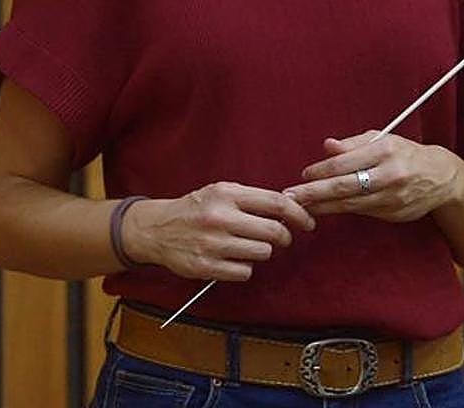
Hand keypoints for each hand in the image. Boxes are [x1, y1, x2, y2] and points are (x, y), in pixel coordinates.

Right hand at [124, 183, 314, 282]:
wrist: (155, 229)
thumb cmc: (195, 210)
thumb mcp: (220, 192)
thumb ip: (252, 199)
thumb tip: (292, 206)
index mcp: (226, 194)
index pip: (276, 203)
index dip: (299, 214)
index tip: (308, 222)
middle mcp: (219, 217)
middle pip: (273, 231)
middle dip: (283, 237)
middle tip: (280, 238)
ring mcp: (212, 243)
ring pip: (262, 253)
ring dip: (261, 252)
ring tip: (247, 246)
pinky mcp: (206, 266)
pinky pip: (244, 272)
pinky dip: (244, 267)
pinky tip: (232, 259)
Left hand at [284, 131, 463, 221]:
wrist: (442, 177)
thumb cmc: (404, 154)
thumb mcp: (383, 139)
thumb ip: (353, 143)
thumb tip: (327, 146)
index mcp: (385, 151)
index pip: (345, 162)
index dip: (321, 170)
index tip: (302, 175)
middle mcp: (390, 175)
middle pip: (345, 186)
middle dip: (314, 192)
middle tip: (290, 196)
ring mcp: (393, 197)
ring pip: (351, 204)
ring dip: (323, 206)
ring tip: (300, 206)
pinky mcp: (394, 213)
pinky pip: (362, 212)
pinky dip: (341, 211)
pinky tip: (324, 210)